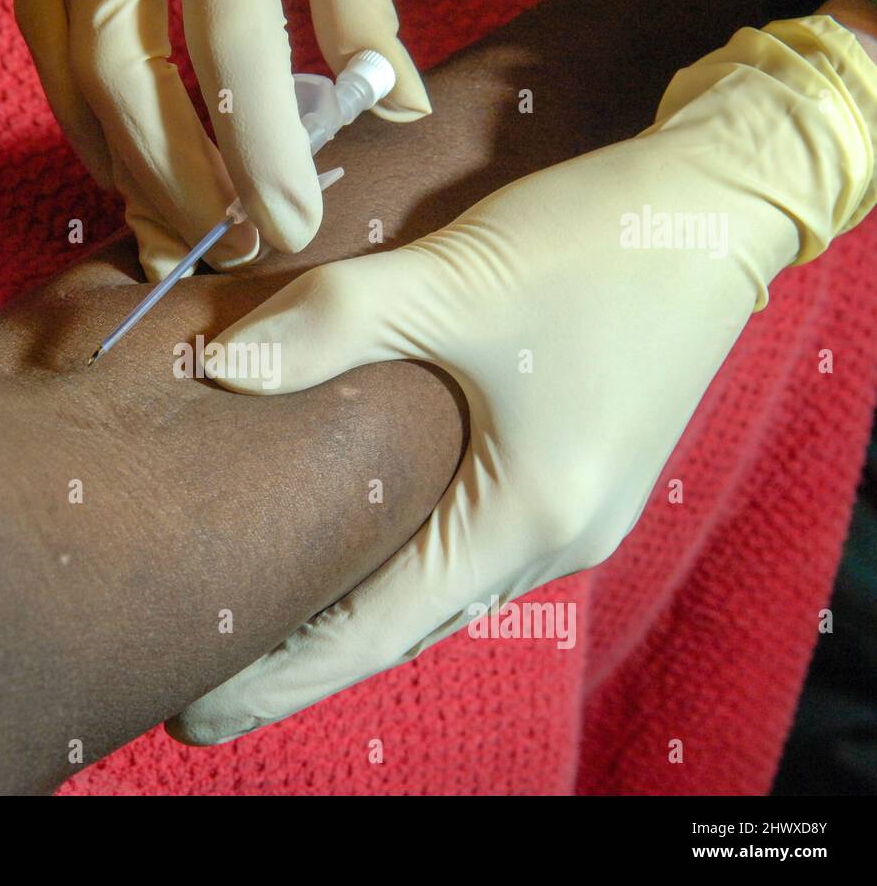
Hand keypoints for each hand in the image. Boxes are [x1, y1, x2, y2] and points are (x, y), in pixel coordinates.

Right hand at [3, 0, 430, 279]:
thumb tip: (399, 99)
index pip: (238, 70)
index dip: (267, 164)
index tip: (293, 227)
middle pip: (134, 96)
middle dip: (182, 190)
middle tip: (230, 251)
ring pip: (73, 83)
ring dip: (125, 166)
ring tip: (176, 223)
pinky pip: (43, 45)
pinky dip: (81, 113)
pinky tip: (119, 152)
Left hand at [168, 15, 876, 743]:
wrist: (716, 204)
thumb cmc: (600, 243)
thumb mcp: (459, 275)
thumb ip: (338, 320)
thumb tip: (223, 367)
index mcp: (531, 516)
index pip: (379, 629)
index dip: (285, 674)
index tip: (199, 711)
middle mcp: (558, 540)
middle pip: (408, 627)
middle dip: (309, 656)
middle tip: (209, 672)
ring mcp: (574, 517)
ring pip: (441, 594)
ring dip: (358, 613)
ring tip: (267, 623)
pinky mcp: (574, 483)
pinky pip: (469, 555)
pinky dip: (402, 569)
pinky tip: (353, 551)